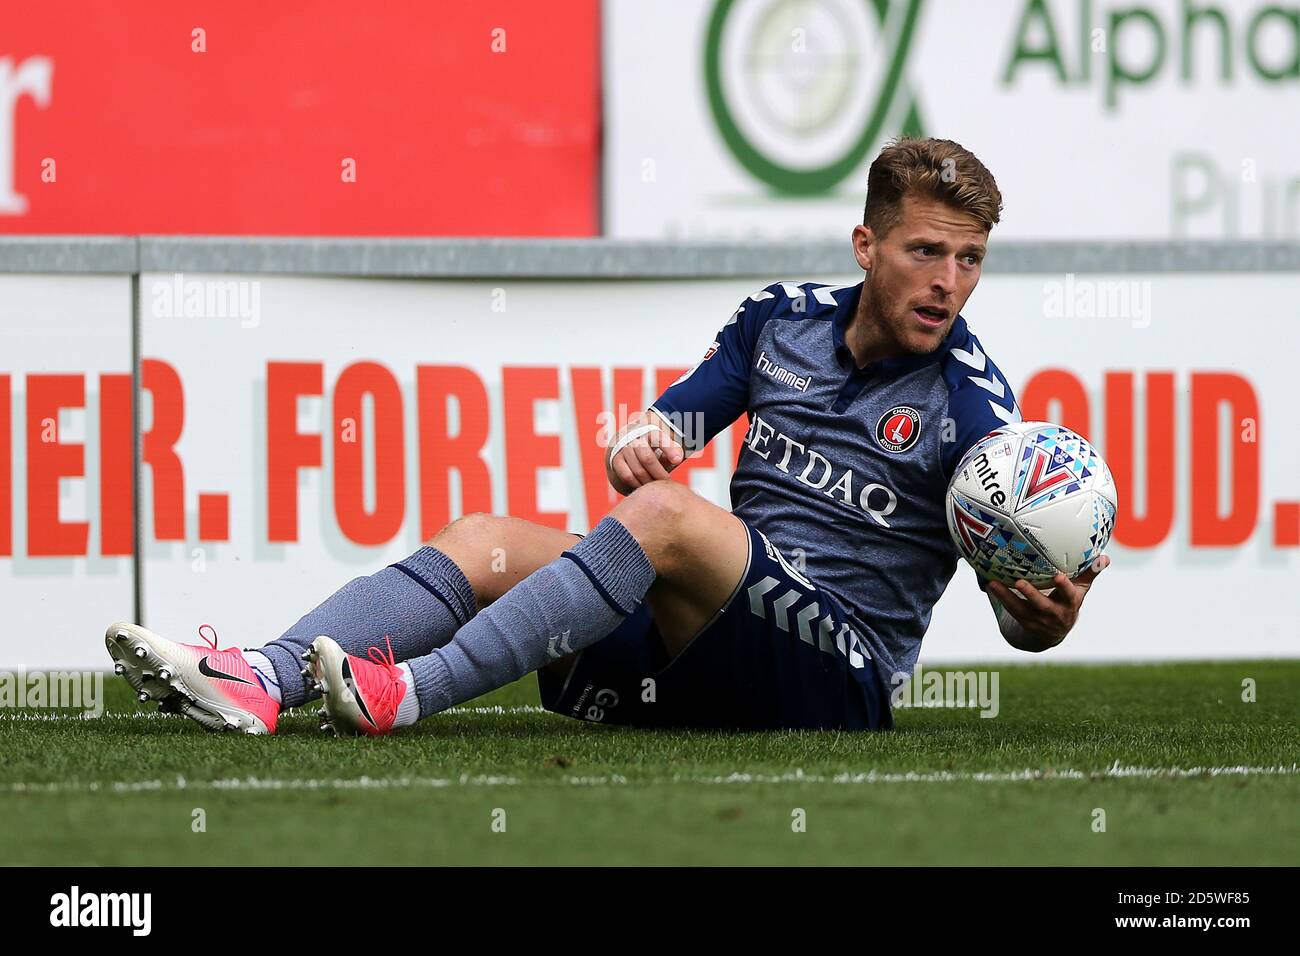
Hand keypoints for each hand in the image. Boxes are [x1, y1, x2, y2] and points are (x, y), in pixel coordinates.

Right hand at [606, 411, 685, 494]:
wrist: (628, 445)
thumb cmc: (654, 446)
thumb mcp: (665, 444)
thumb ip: (673, 449)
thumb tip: (677, 458)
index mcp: (649, 428)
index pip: (659, 437)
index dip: (669, 449)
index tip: (678, 460)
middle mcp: (634, 436)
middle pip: (647, 458)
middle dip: (659, 473)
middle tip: (668, 482)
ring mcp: (623, 448)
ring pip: (638, 470)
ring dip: (650, 482)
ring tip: (658, 487)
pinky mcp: (616, 460)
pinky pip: (627, 476)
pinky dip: (638, 484)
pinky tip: (645, 487)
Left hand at [986, 555, 1110, 646]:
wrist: (1052, 633)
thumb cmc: (1067, 602)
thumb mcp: (1080, 590)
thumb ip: (1090, 573)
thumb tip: (1105, 556)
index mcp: (1069, 604)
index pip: (1068, 595)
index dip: (1064, 587)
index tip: (1058, 576)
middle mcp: (1054, 614)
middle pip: (1042, 605)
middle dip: (1031, 595)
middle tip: (1019, 582)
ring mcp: (1037, 620)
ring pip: (1020, 609)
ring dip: (1006, 597)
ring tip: (993, 583)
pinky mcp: (1023, 622)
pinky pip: (1010, 610)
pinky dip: (1000, 598)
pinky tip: (989, 585)